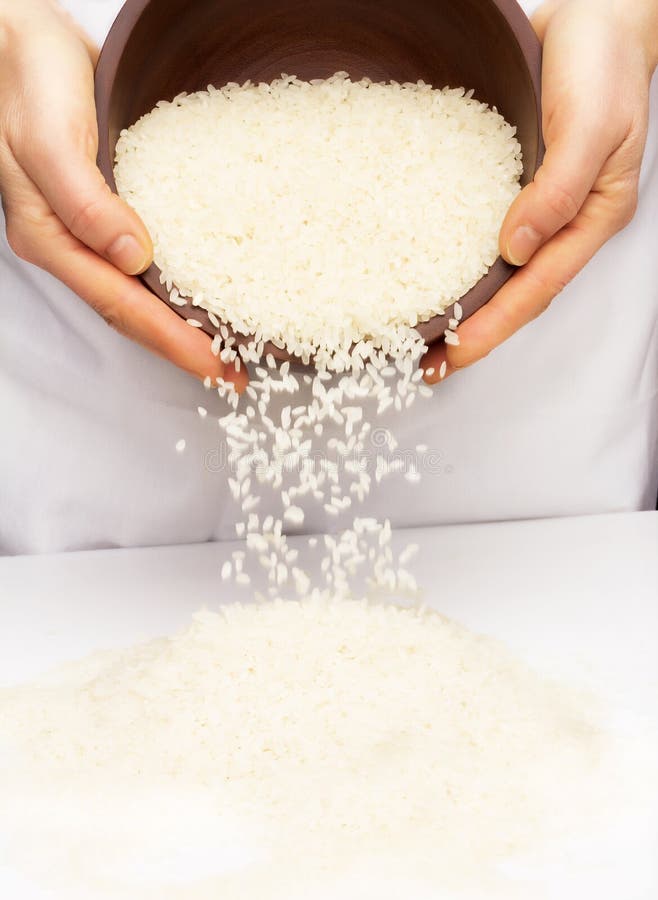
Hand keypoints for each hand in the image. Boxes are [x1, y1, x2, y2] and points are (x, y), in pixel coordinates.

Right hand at [0, 0, 245, 387]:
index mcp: (52, 238)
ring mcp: (92, 227)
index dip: (170, 340)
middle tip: (235, 371)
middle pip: (134, 311)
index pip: (121, 306)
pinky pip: (150, 254)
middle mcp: (73, 242)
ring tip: (232, 341)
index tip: (215, 365)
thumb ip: (84, 201)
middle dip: (184, 346)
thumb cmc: (22, 78)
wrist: (18, 38)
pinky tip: (213, 283)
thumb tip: (134, 254)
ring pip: (142, 289)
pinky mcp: (113, 204)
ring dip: (186, 319)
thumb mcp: (47, 140)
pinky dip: (182, 277)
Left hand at [423, 0, 657, 382]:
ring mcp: (537, 206)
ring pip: (499, 270)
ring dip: (465, 303)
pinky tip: (427, 269)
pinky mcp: (513, 185)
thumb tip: (515, 248)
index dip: (497, 325)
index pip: (538, 288)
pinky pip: (482, 229)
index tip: (456, 352)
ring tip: (425, 332)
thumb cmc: (606, 65)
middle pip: (517, 293)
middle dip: (476, 333)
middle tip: (431, 362)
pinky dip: (456, 256)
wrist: (597, 16)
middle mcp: (562, 222)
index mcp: (590, 219)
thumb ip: (557, 189)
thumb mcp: (591, 127)